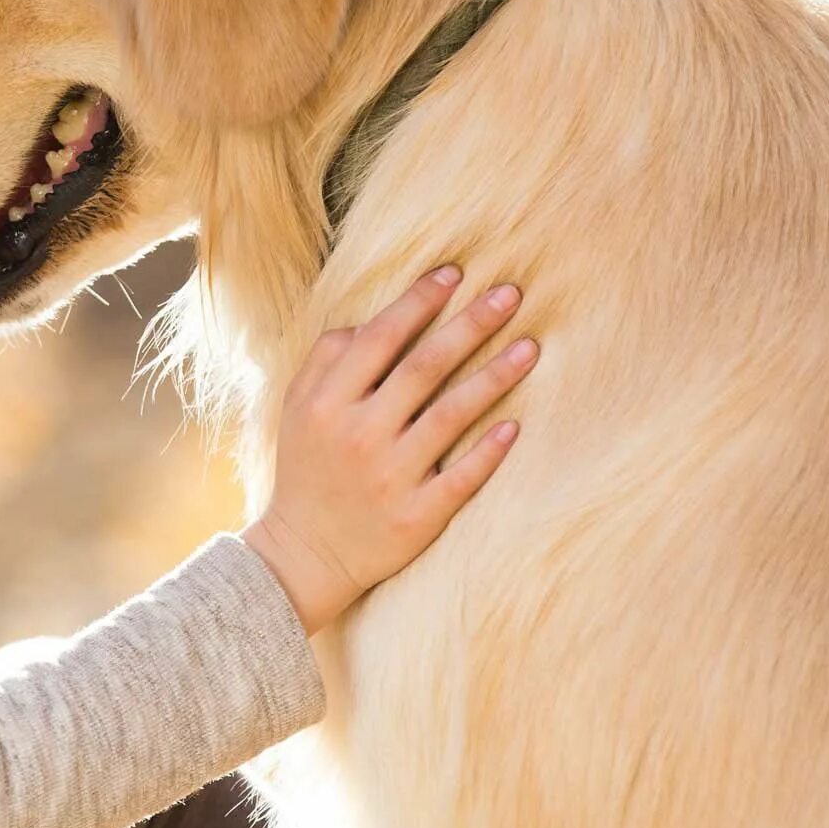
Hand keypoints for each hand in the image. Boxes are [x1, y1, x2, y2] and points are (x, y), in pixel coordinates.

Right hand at [244, 267, 534, 632]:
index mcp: (329, 402)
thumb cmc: (308, 470)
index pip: (380, 338)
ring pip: (450, 416)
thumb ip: (326, 359)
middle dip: (470, 325)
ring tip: (531, 346)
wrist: (304, 555)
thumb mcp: (297, 409)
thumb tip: (369, 321)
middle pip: (424, 368)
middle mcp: (359, 434)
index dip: (418, 302)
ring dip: (494, 377)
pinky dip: (487, 452)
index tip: (455, 273)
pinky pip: (460, 478)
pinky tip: (515, 425)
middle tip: (511, 293)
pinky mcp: (415, 517)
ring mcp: (389, 477)